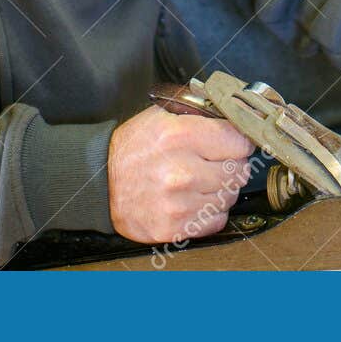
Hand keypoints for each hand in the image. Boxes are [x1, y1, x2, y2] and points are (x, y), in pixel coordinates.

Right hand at [107, 106, 253, 242]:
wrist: (101, 185)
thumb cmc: (133, 149)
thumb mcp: (161, 116)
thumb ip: (200, 113)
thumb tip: (235, 115)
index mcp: (179, 136)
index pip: (239, 141)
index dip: (239, 141)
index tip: (234, 143)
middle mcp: (181, 172)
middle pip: (239, 170)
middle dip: (232, 164)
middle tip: (215, 162)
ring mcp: (179, 203)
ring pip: (230, 196)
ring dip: (222, 189)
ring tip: (201, 181)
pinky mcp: (175, 228)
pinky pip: (217, 220)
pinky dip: (211, 211)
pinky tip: (195, 200)